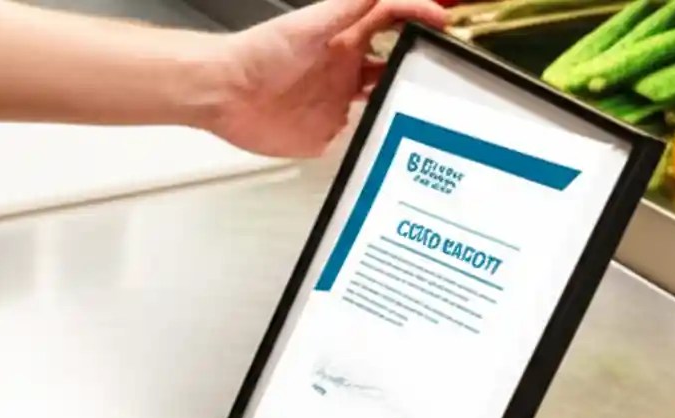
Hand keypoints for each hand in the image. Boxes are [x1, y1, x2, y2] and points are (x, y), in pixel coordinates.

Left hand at [210, 0, 446, 157]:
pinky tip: (396, 147)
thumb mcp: (313, 23)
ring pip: (381, 106)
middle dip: (419, 68)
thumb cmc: (260, 52)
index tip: (446, 23)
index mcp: (345, 41)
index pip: (391, 23)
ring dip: (402, 107)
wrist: (224, 94)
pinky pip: (358, 140)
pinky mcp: (324, 134)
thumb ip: (352, 5)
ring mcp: (336, 105)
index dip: (418, 16)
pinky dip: (376, 143)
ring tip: (434, 113)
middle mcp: (345, 72)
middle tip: (451, 74)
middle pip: (393, 67)